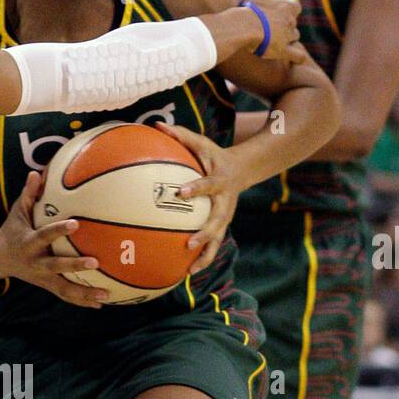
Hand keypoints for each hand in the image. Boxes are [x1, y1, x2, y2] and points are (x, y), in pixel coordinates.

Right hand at [0, 170, 108, 307]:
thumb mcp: (16, 212)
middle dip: (75, 265)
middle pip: (56, 266)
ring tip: (105, 296)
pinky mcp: (46, 286)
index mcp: (28, 243)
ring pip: (64, 289)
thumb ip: (27, 194)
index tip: (75, 224)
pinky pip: (66, 295)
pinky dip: (83, 301)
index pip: (45, 236)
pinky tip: (101, 303)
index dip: (59, 230)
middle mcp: (35, 263)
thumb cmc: (12, 230)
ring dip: (84, 293)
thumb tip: (36, 172)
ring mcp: (41, 277)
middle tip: (95, 263)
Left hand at [156, 121, 253, 274]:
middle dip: (204, 234)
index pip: (207, 185)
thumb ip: (180, 136)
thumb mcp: (201, 143)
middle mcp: (224, 203)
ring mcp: (225, 217)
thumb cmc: (214, 156)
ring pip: (217, 240)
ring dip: (205, 256)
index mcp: (219, 181)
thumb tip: (155, 125)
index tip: (179, 192)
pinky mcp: (221, 227)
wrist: (242, 170)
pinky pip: (212, 246)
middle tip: (188, 244)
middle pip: (217, 221)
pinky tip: (185, 273)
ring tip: (189, 271)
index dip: (195, 189)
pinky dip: (201, 259)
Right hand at [243, 0, 304, 63]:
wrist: (244, 26)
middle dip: (286, 26)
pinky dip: (298, 57)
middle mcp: (290, 21)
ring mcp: (288, 36)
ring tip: (277, 42)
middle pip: (293, 24)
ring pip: (294, 37)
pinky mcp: (283, 51)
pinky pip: (297, 55)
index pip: (295, 7)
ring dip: (288, 39)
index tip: (281, 13)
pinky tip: (296, 58)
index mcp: (287, 6)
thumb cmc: (250, 8)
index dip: (289, 11)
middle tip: (274, 29)